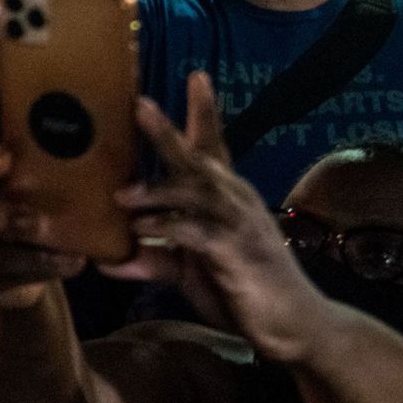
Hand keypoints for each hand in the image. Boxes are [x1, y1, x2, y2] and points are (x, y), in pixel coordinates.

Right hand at [0, 147, 87, 308]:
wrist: (13, 262)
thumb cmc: (16, 207)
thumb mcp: (16, 188)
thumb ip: (27, 173)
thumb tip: (71, 142)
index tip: (6, 158)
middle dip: (1, 218)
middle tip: (37, 219)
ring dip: (29, 253)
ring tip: (69, 251)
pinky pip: (9, 278)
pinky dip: (43, 270)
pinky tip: (73, 262)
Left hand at [108, 73, 335, 362]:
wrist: (294, 327)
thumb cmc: (242, 290)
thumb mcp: (190, 271)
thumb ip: (153, 259)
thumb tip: (107, 260)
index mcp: (226, 197)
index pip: (214, 146)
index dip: (204, 112)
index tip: (196, 75)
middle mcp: (235, 201)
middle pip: (199, 159)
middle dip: (168, 132)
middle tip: (139, 103)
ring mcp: (239, 225)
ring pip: (197, 194)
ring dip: (158, 189)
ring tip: (122, 192)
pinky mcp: (238, 254)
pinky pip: (198, 235)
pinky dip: (168, 231)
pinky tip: (141, 231)